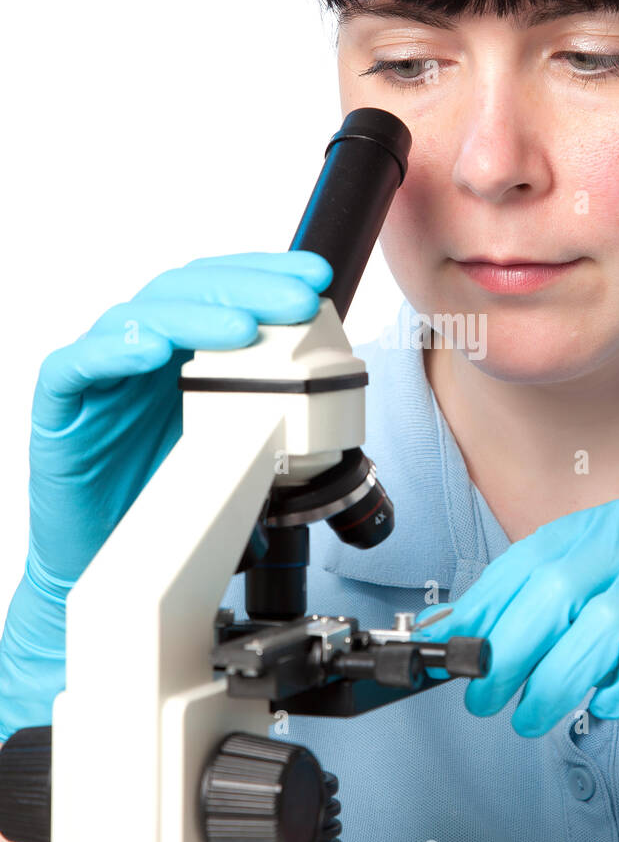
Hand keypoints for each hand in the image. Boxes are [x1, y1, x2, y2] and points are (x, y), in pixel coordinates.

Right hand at [0, 250, 332, 739]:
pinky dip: (112, 351)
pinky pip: (76, 365)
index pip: (222, 292)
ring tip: (243, 328)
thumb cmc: (163, 502)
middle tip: (296, 298)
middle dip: (247, 288)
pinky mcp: (60, 407)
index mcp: (183, 355)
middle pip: (186, 292)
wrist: (105, 566)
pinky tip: (150, 352)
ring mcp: (100, 375)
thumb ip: (267, 421)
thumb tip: (335, 410)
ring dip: (194, 316)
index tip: (316, 277)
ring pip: (138, 317)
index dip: (267, 275)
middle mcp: (141, 354)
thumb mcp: (234, 454)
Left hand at [412, 499, 618, 819]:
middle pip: (557, 591)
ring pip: (603, 626)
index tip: (450, 653)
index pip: (526, 562)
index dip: (482, 610)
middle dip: (509, 652)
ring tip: (529, 718)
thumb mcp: (585, 618)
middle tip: (483, 700)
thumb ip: (528, 618)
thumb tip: (450, 636)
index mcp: (600, 527)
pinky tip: (603, 708)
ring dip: (555, 681)